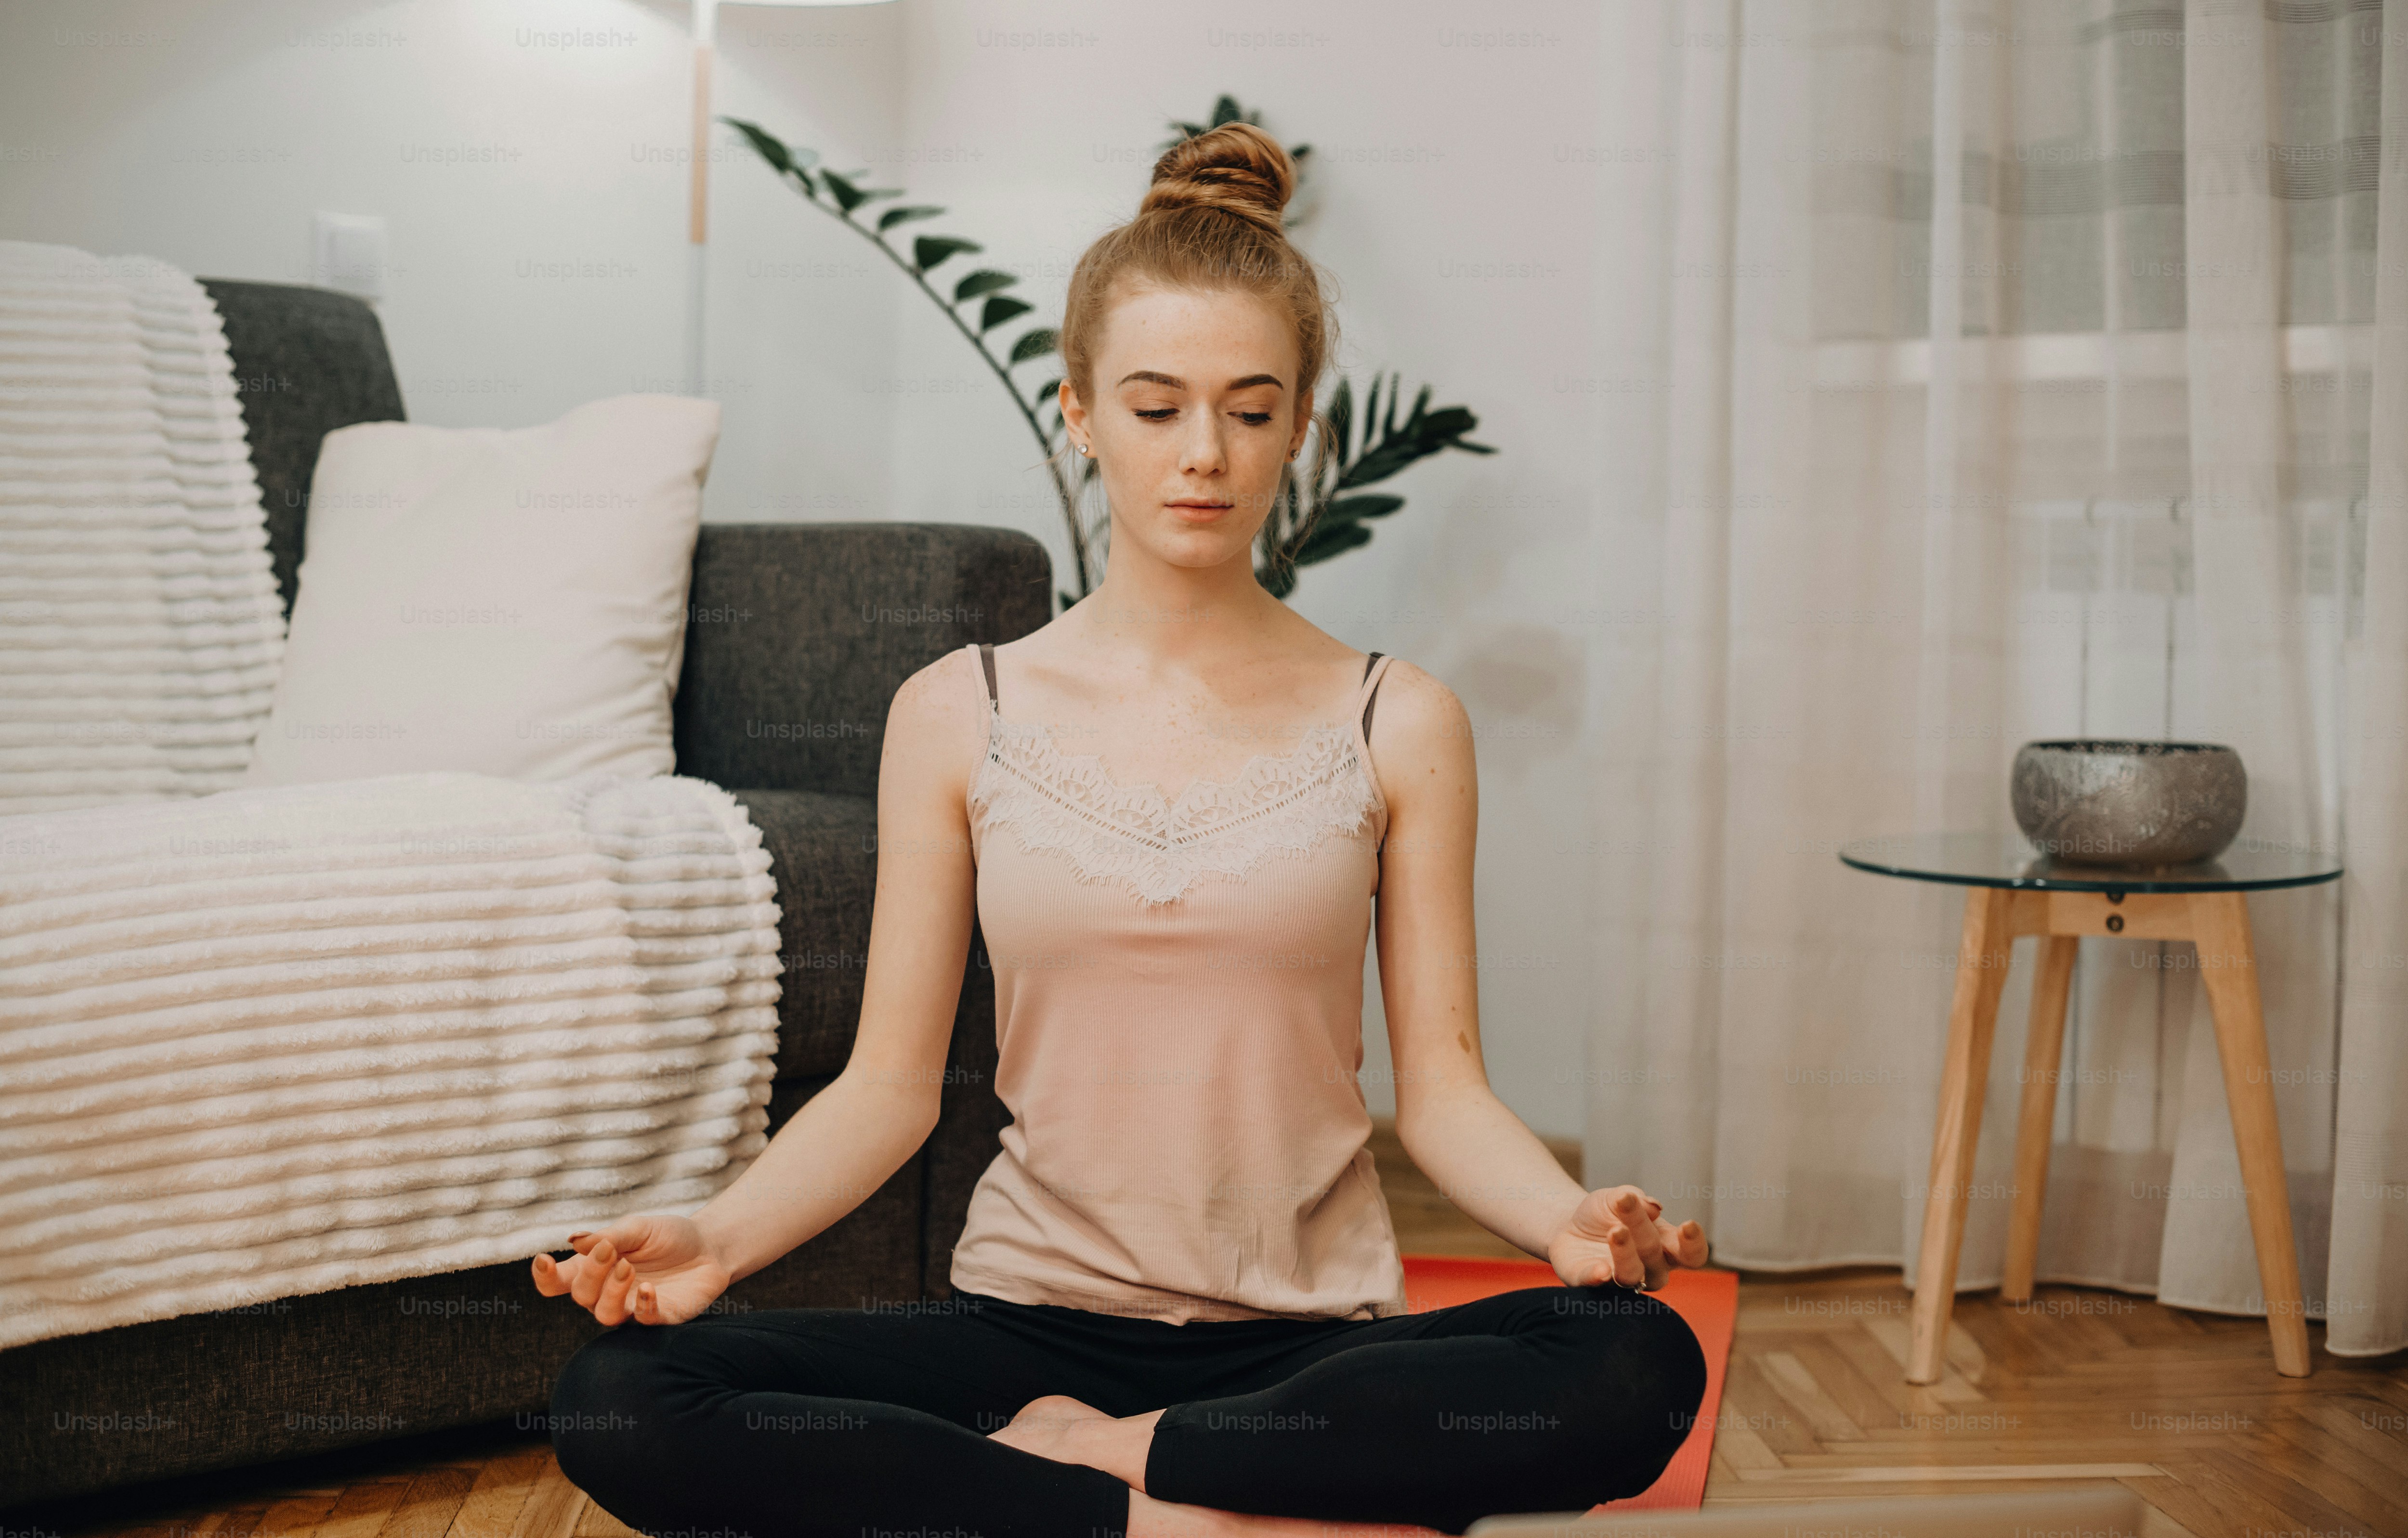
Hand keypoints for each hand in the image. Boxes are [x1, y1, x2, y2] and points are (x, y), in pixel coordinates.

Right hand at [530, 1214, 731, 1325]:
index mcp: (595, 1269)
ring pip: (605, 1315)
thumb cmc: (667, 1236)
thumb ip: (609, 1236)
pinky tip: (648, 1289)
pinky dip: (643, 1307)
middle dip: (590, 1274)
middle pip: (581, 1295)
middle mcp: (607, 1293)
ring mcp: (632, 1308)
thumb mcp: (638, 1227)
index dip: (545, 1277)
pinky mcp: (660, 1317)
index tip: (543, 1260)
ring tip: (628, 1268)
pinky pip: (643, 1321)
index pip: (559, 1282)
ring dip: (611, 1293)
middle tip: (609, 1252)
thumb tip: (574, 1240)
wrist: (710, 1246)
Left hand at [1548, 1185, 1708, 1291]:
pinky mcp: (1592, 1282)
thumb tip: (1654, 1207)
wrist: (1571, 1224)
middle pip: (1655, 1255)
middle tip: (1627, 1202)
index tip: (1688, 1224)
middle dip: (1643, 1228)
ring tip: (1615, 1230)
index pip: (1691, 1255)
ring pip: (1631, 1275)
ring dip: (1625, 1253)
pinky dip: (1598, 1277)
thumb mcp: (1620, 1195)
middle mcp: (1650, 1269)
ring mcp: (1622, 1279)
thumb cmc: (1607, 1212)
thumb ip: (1637, 1198)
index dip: (1694, 1244)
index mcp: (1666, 1246)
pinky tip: (1600, 1270)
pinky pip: (1597, 1284)